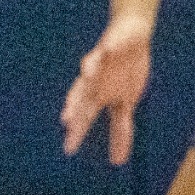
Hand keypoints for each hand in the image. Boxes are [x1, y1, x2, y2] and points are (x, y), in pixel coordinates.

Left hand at [62, 16, 152, 164]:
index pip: (89, 118)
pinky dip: (95, 61)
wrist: (130, 34)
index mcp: (100, 97)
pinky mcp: (106, 50)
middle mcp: (95, 84)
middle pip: (83, 103)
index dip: (79, 133)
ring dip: (80, 89)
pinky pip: (100, 55)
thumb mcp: (127, 102)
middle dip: (75, 116)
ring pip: (85, 81)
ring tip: (73, 102)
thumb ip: (120, 129)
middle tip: (65, 129)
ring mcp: (99, 67)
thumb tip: (119, 160)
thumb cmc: (125, 69)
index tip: (69, 151)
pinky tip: (92, 65)